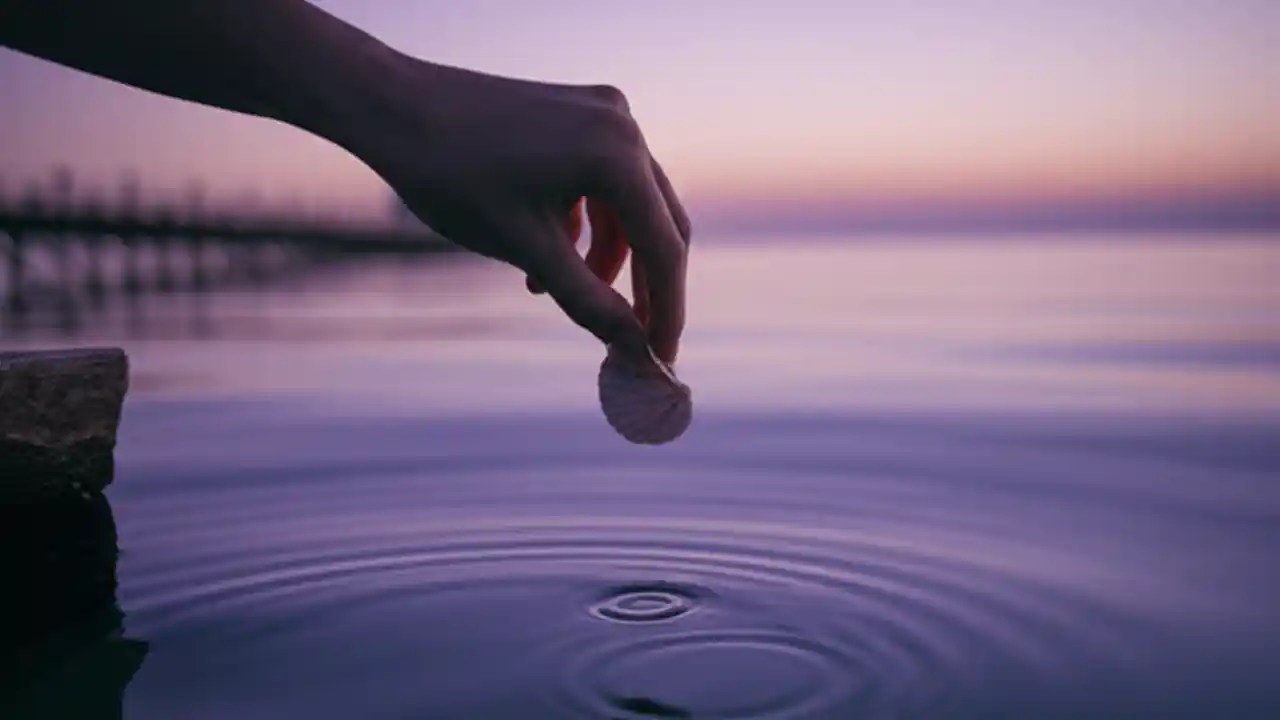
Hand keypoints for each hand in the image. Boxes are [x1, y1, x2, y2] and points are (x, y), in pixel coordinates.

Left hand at [346, 61, 690, 363]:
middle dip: (645, 287)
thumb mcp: (525, 248)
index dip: (667, 310)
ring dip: (607, 258)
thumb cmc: (449, 176)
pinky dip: (585, 225)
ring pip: (628, 206)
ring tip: (559, 294)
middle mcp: (622, 126)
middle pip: (658, 224)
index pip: (664, 247)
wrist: (390, 107)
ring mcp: (602, 114)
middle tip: (635, 343)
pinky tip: (543, 257)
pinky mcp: (579, 114)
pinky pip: (602, 182)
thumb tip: (636, 351)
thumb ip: (588, 301)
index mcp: (616, 155)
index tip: (662, 360)